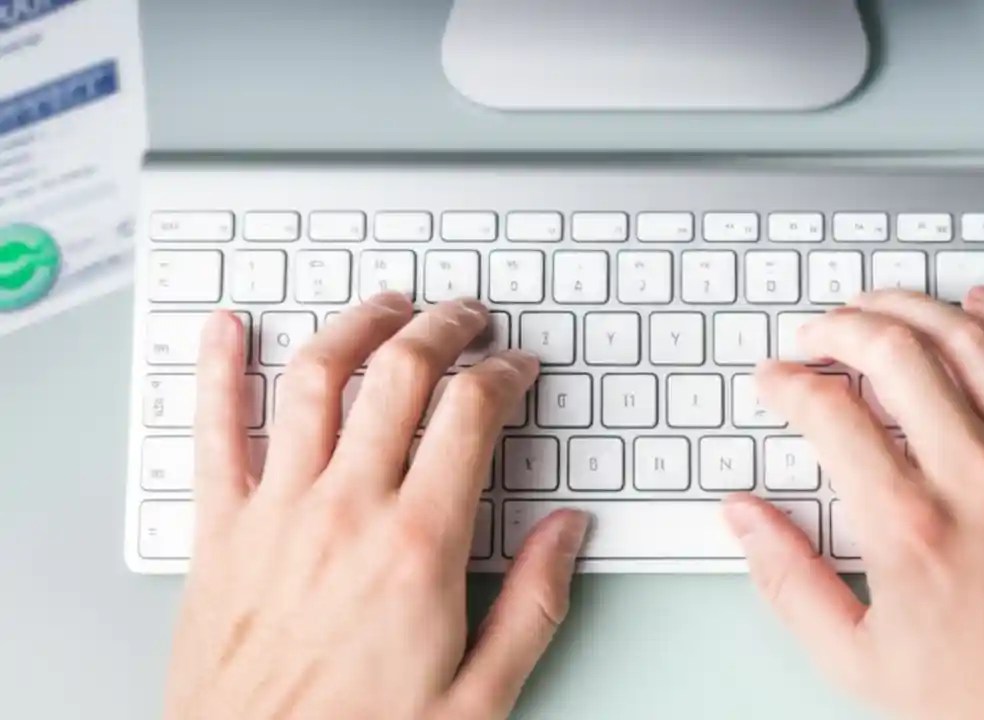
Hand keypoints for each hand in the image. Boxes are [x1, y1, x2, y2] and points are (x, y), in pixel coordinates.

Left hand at [164, 294, 587, 719]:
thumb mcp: (479, 698)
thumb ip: (533, 605)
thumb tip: (567, 532)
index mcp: (419, 546)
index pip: (472, 415)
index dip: (504, 373)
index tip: (517, 367)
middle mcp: (347, 511)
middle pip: (401, 375)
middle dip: (443, 327)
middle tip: (465, 316)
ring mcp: (278, 512)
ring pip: (317, 380)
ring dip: (356, 325)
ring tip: (385, 305)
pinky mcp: (220, 530)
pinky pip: (214, 431)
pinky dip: (217, 370)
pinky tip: (226, 329)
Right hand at [726, 288, 983, 719]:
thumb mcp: (858, 661)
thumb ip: (788, 580)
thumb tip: (742, 517)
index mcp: (909, 526)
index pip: (826, 409)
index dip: (785, 382)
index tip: (776, 383)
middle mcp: (976, 479)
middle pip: (892, 352)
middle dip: (838, 327)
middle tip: (818, 335)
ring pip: (969, 341)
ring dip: (912, 308)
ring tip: (880, 306)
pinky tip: (983, 306)